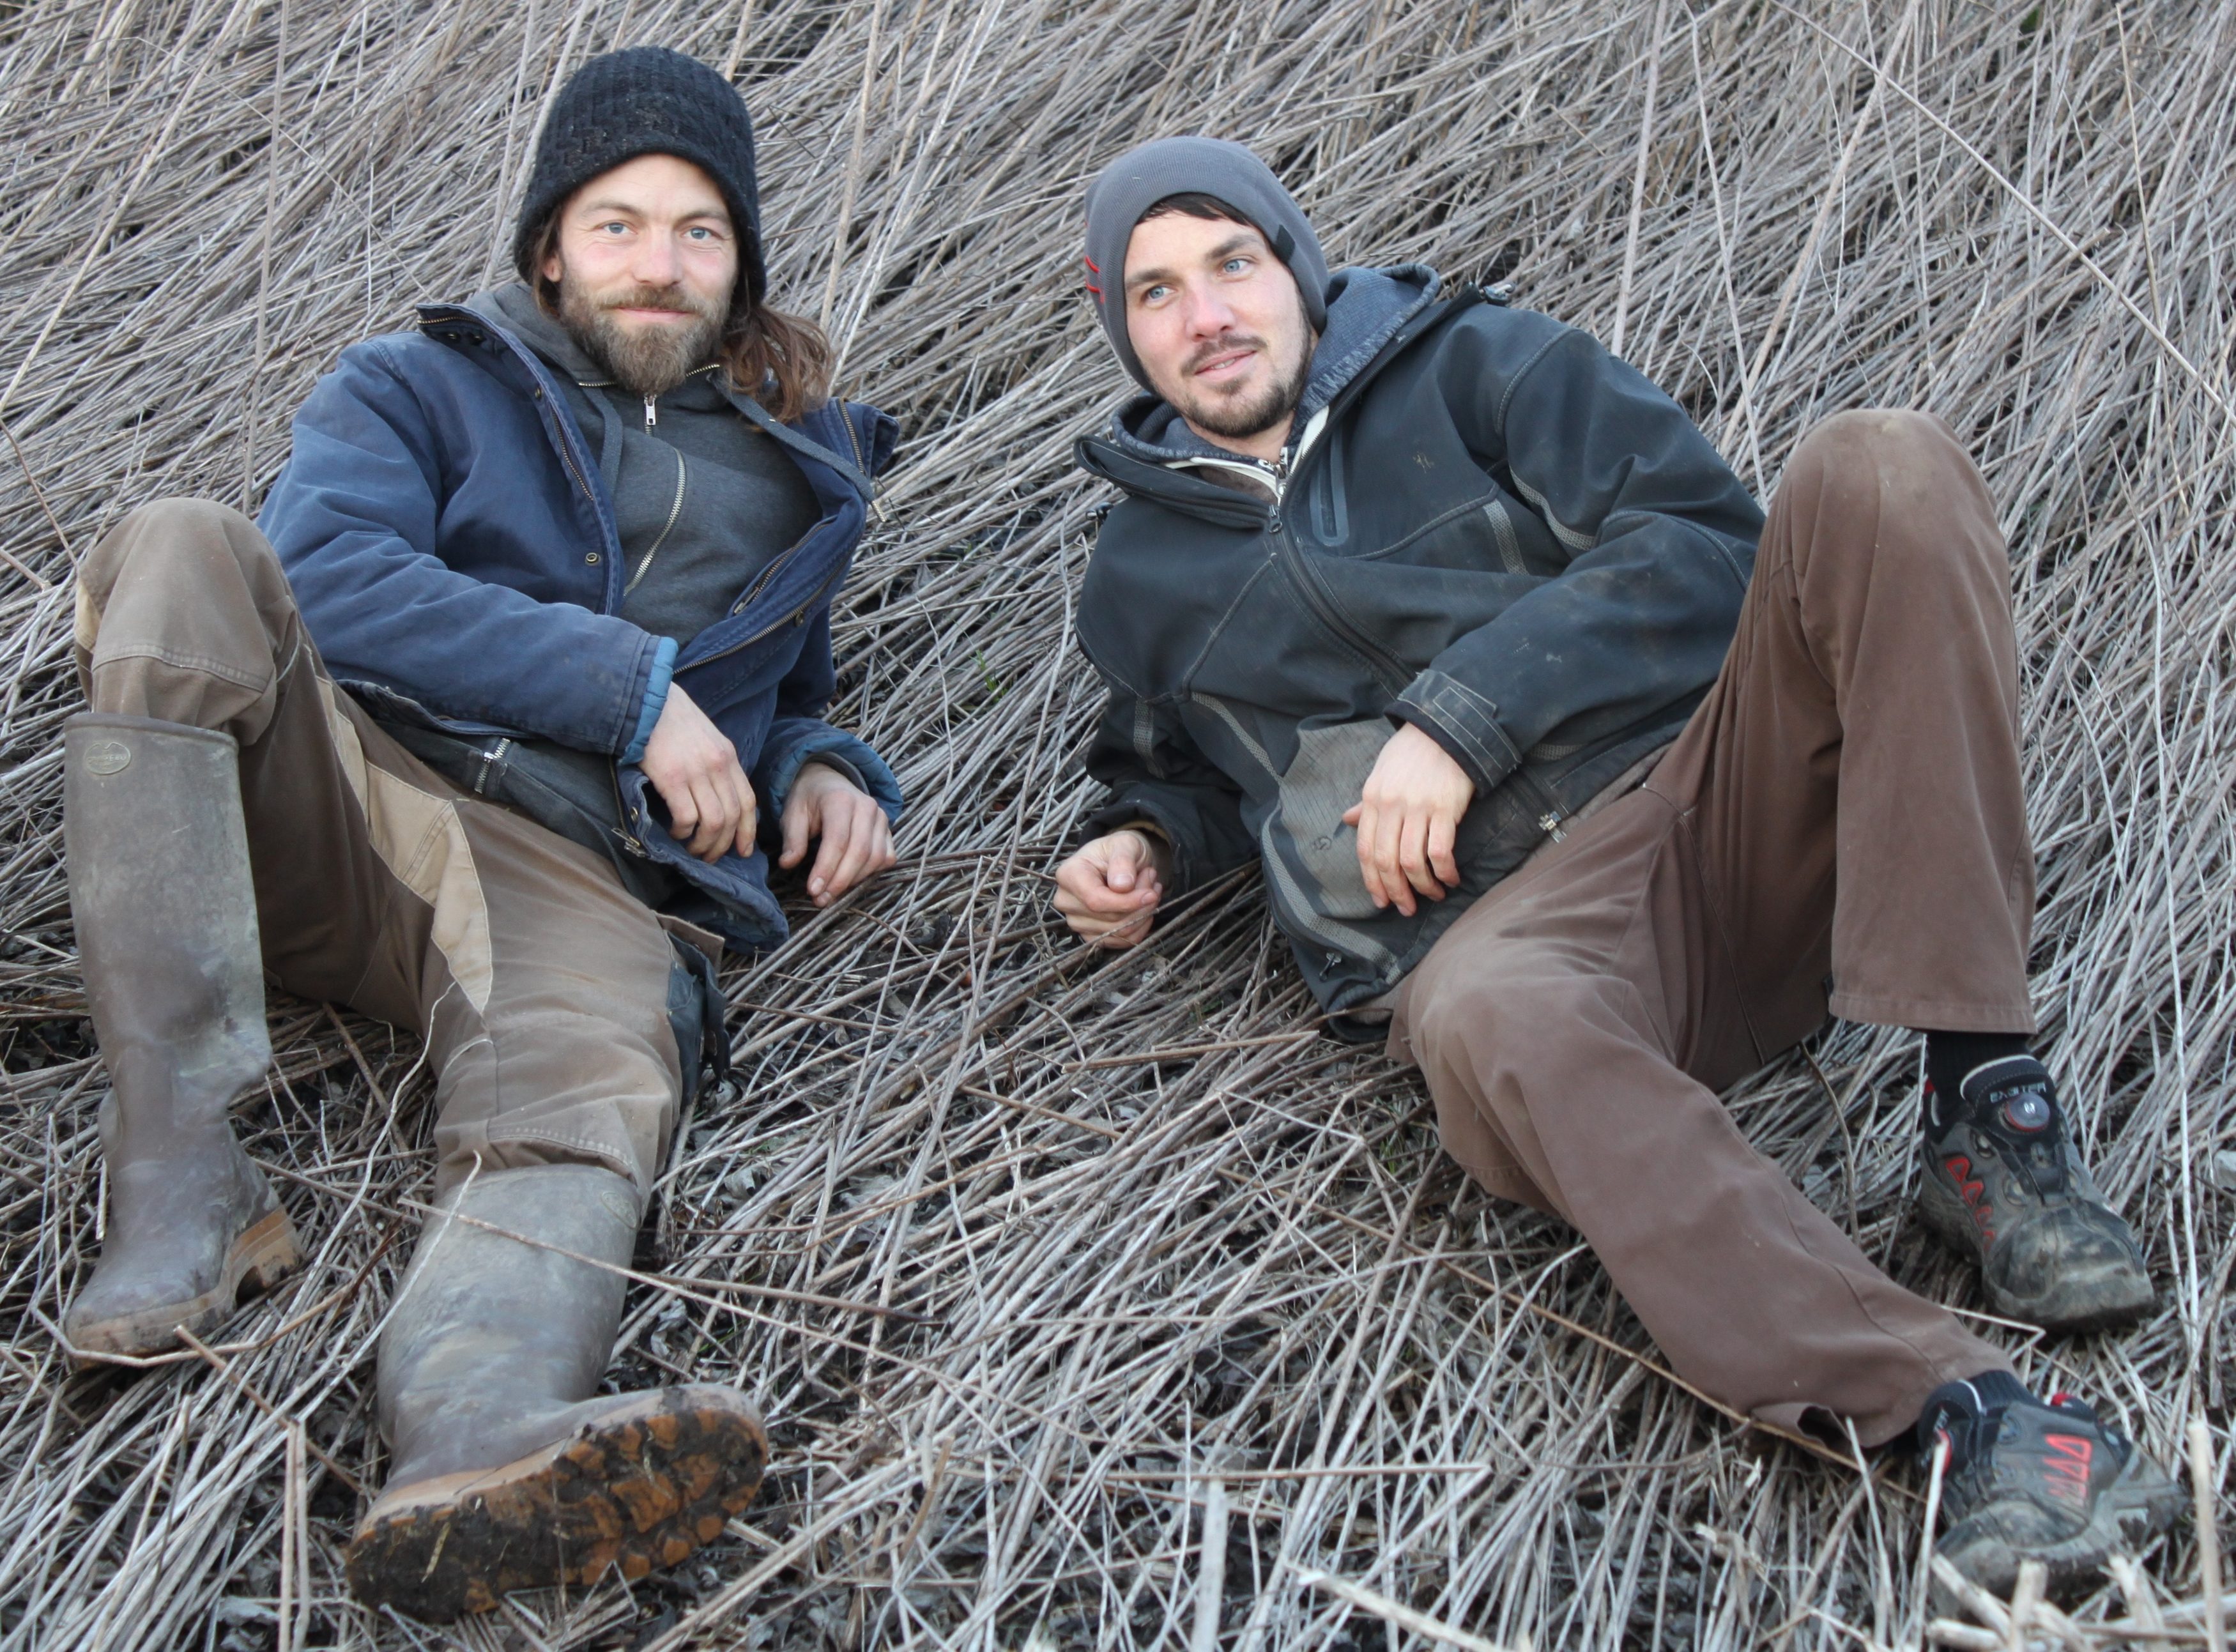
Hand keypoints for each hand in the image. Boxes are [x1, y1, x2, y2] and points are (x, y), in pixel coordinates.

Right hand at [641, 683, 755, 862]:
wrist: (647, 702)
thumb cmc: (672, 721)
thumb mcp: (707, 738)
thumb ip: (717, 765)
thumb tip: (721, 798)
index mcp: (729, 756)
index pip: (748, 801)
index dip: (748, 830)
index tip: (743, 850)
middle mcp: (718, 765)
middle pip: (732, 817)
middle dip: (723, 844)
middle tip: (710, 857)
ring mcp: (696, 772)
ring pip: (713, 822)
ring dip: (703, 843)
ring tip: (692, 849)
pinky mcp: (672, 778)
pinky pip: (687, 817)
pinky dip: (683, 831)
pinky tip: (675, 832)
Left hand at [778, 761, 895, 905]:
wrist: (830, 782)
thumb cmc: (809, 800)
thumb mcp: (793, 813)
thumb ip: (792, 838)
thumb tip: (788, 863)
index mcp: (841, 800)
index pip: (838, 840)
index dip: (826, 868)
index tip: (813, 890)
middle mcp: (867, 807)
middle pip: (859, 852)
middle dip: (840, 881)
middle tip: (821, 899)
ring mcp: (881, 819)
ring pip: (875, 858)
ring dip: (854, 881)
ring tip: (831, 893)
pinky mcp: (888, 830)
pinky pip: (886, 858)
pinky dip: (870, 874)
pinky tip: (849, 880)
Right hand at [1052, 829, 1169, 948]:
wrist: (1120, 861)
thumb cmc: (1119, 850)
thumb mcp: (1125, 844)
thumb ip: (1123, 861)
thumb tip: (1122, 886)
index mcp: (1069, 874)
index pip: (1096, 901)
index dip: (1127, 902)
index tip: (1151, 894)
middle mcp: (1066, 900)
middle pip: (1110, 918)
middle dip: (1140, 903)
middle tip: (1151, 881)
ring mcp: (1076, 920)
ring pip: (1119, 931)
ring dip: (1143, 913)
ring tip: (1149, 890)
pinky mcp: (1090, 934)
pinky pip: (1121, 940)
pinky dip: (1139, 926)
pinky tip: (1143, 907)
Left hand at [1342, 723, 1474, 916]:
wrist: (1445, 728)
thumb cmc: (1411, 753)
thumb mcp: (1380, 774)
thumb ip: (1366, 802)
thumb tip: (1348, 820)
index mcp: (1372, 799)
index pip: (1365, 850)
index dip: (1372, 880)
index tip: (1381, 900)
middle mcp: (1390, 806)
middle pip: (1386, 861)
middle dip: (1395, 891)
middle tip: (1405, 908)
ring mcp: (1417, 808)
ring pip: (1411, 861)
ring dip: (1422, 886)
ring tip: (1433, 896)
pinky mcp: (1445, 808)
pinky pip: (1440, 851)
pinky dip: (1444, 871)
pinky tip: (1450, 878)